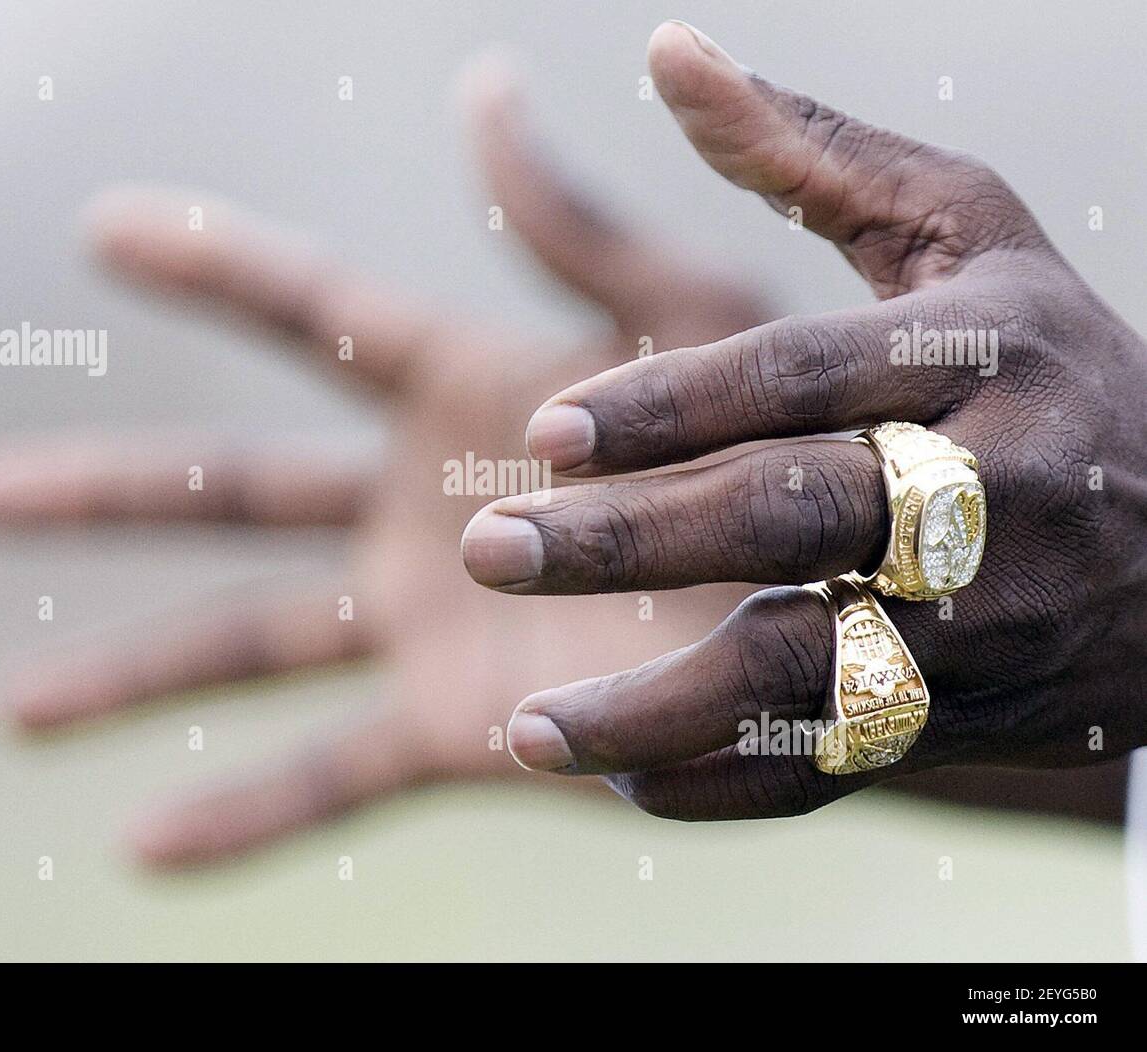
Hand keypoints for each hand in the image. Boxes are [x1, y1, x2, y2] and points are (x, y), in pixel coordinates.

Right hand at [0, 58, 764, 865]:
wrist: (845, 612)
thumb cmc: (781, 453)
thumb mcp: (682, 319)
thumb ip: (574, 225)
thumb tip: (480, 91)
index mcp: (464, 396)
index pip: (311, 316)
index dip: (212, 261)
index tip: (105, 226)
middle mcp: (421, 508)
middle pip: (231, 489)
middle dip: (111, 489)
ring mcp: (429, 623)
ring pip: (246, 645)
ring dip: (130, 674)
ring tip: (18, 711)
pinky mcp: (459, 727)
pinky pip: (327, 774)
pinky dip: (241, 814)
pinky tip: (143, 849)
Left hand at [462, 23, 1146, 818]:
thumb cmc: (1047, 358)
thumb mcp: (962, 231)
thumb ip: (811, 152)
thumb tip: (666, 54)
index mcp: (982, 349)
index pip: (806, 376)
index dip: (675, 403)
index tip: (546, 433)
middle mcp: (994, 489)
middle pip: (799, 518)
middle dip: (638, 543)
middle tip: (485, 551)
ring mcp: (988, 622)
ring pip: (814, 675)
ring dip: (660, 709)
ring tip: (524, 733)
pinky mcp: (973, 715)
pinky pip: (842, 767)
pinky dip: (729, 785)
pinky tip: (622, 779)